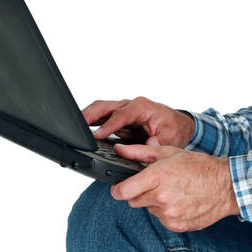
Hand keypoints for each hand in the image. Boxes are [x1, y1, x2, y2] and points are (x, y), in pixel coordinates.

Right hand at [81, 96, 195, 147]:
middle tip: (75, 125)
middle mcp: (130, 106)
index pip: (120, 115)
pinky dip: (91, 124)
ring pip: (100, 110)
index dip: (108, 125)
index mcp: (142, 107)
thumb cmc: (174, 128)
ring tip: (73, 129)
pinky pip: (102, 119)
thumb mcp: (170, 137)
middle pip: (104, 106)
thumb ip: (160, 141)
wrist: (178, 125)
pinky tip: (82, 133)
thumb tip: (150, 145)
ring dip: (86, 118)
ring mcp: (122, 112)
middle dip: (89, 115)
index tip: (97, 135)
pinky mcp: (118, 120)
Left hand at [109, 143, 239, 230]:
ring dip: (156, 203)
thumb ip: (140, 153)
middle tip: (157, 184)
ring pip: (149, 210)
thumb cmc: (199, 167)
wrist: (225, 186)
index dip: (117, 189)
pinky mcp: (176, 225)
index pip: (123, 191)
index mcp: (158, 176)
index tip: (119, 187)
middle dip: (140, 193)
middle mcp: (162, 197)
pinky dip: (168, 212)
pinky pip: (162, 219)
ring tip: (174, 192)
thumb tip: (119, 150)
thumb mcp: (169, 153)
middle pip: (134, 201)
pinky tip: (181, 202)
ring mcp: (169, 214)